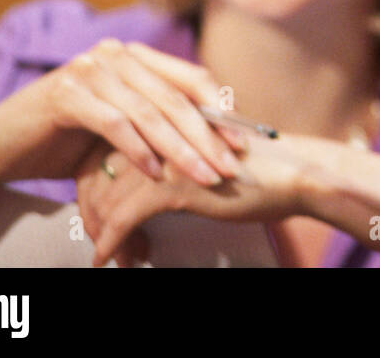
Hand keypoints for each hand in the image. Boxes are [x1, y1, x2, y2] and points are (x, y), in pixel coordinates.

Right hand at [0, 39, 244, 188]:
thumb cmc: (63, 141)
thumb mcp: (119, 130)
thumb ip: (157, 125)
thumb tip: (215, 144)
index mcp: (134, 58)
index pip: (191, 80)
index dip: (221, 111)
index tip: (244, 143)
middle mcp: (115, 55)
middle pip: (176, 98)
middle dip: (209, 136)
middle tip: (231, 166)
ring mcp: (90, 70)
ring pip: (150, 112)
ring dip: (182, 148)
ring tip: (204, 176)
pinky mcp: (67, 94)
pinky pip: (114, 123)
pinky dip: (138, 149)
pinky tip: (155, 173)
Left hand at [75, 135, 310, 266]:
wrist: (290, 173)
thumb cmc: (253, 169)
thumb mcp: (201, 156)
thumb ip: (170, 160)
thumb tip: (138, 188)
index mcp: (161, 123)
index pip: (102, 151)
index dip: (90, 186)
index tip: (94, 214)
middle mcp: (157, 134)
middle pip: (94, 173)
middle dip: (89, 212)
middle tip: (98, 239)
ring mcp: (165, 158)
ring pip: (105, 198)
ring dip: (100, 233)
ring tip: (109, 255)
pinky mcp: (176, 185)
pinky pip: (124, 217)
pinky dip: (110, 241)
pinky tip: (105, 257)